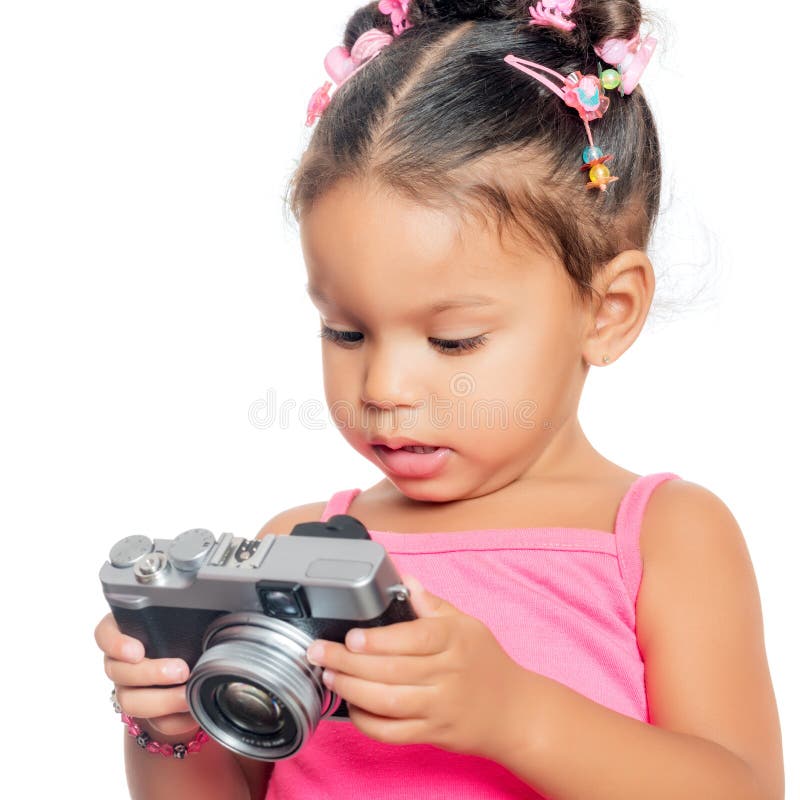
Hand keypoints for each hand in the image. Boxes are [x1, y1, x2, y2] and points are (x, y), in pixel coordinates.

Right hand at [94, 612, 197, 738]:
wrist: (195, 660)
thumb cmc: (186, 630)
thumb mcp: (182, 617)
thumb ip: (182, 613)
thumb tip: (205, 605)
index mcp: (124, 631)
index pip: (105, 634)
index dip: (116, 644)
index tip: (137, 652)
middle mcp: (120, 661)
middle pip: (119, 672)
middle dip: (151, 674)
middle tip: (181, 670)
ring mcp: (129, 688)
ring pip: (131, 701)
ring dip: (162, 700)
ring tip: (188, 695)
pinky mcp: (147, 713)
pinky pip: (153, 723)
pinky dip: (174, 720)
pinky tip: (192, 713)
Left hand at [305, 575, 530, 761]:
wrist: (514, 711)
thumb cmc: (487, 662)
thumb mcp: (467, 624)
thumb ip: (432, 604)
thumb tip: (405, 578)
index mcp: (453, 640)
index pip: (413, 638)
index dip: (378, 640)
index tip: (351, 636)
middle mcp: (447, 674)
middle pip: (391, 670)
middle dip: (348, 662)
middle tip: (319, 652)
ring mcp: (439, 707)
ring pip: (388, 702)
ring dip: (351, 689)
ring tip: (329, 676)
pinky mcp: (433, 733)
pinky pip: (393, 732)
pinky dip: (367, 721)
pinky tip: (352, 706)